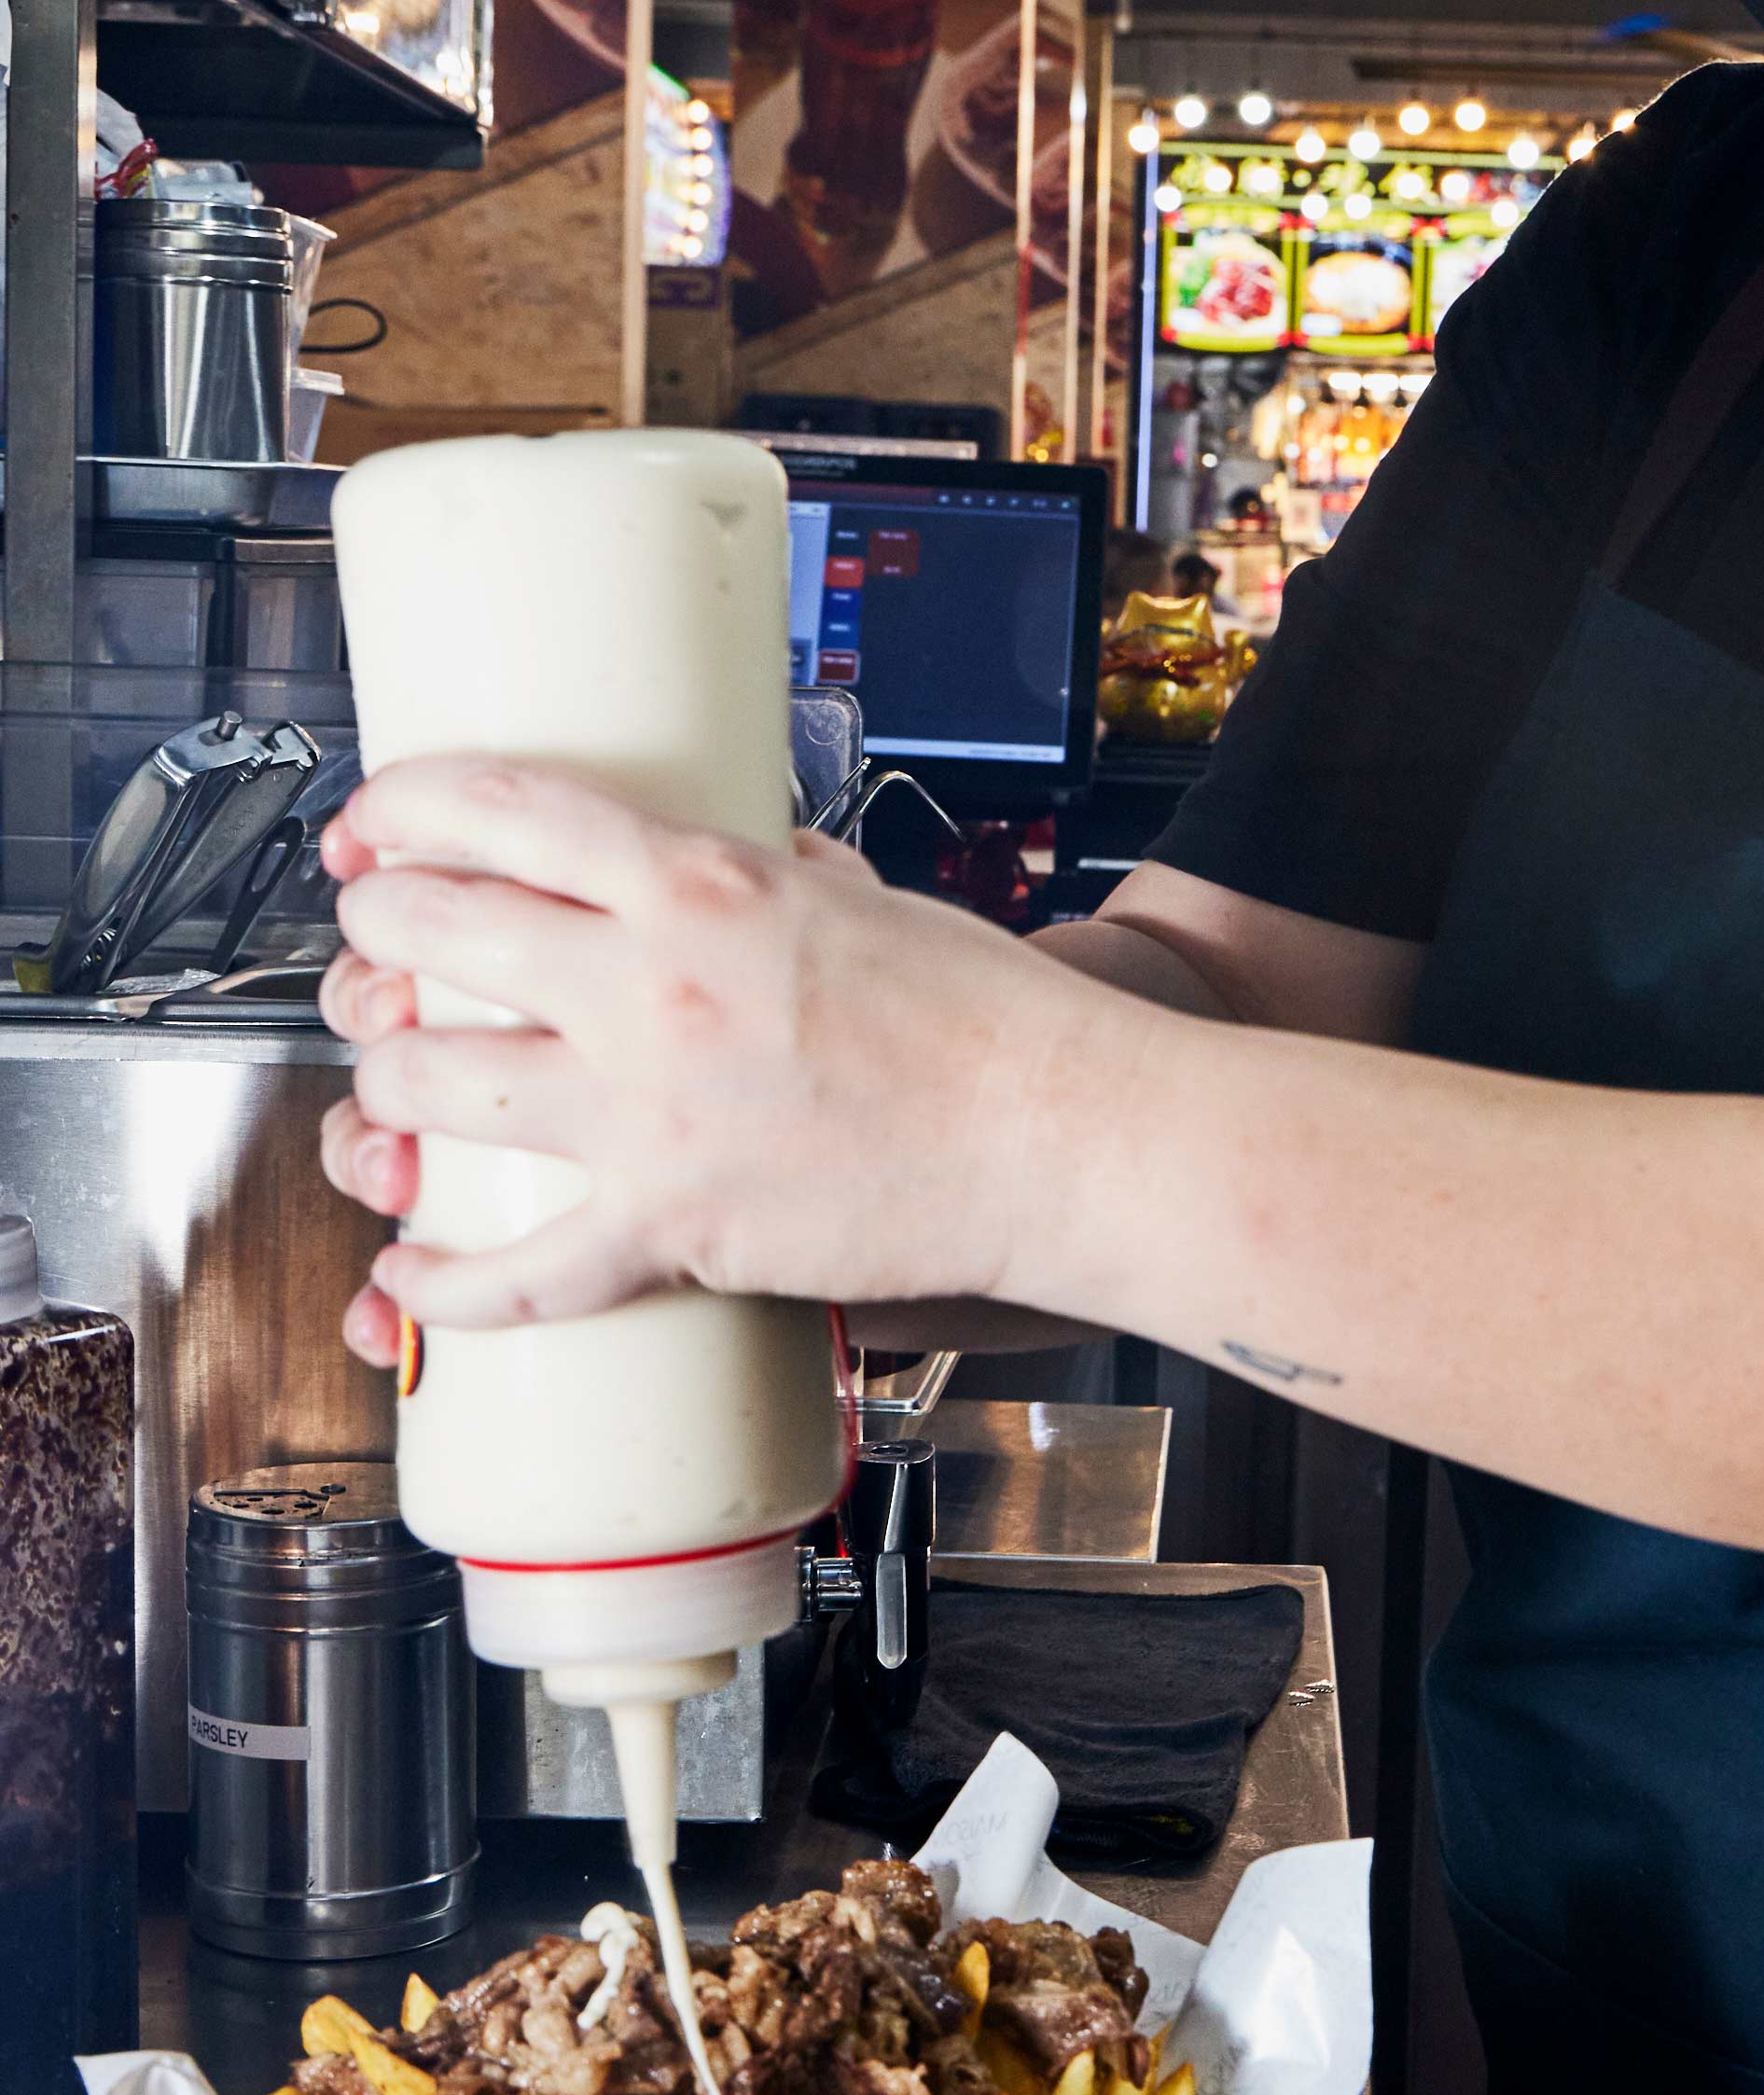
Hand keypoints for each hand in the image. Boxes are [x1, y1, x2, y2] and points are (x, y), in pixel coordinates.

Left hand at [317, 760, 1088, 1358]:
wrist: (1059, 1136)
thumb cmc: (989, 1022)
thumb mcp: (865, 898)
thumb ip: (773, 878)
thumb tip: (736, 862)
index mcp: (702, 883)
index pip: (500, 809)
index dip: (403, 810)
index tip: (375, 827)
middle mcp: (654, 983)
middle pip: (431, 933)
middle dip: (373, 937)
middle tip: (374, 950)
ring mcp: (650, 1111)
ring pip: (430, 1084)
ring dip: (383, 1084)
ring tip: (395, 1087)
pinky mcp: (671, 1227)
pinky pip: (513, 1271)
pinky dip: (439, 1285)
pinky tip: (405, 1276)